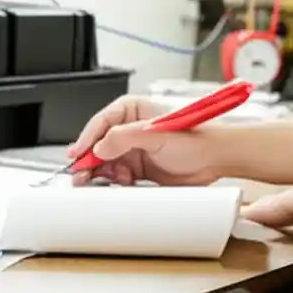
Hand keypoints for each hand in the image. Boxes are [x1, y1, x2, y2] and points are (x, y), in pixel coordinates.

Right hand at [66, 95, 224, 186]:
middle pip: (99, 143)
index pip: (102, 122)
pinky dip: (114, 180)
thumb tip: (99, 147)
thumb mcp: (157, 135)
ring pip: (105, 161)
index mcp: (133, 110)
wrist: (216, 159)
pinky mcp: (139, 167)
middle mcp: (131, 128)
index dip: (87, 138)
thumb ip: (125, 138)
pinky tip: (121, 182)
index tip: (77, 154)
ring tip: (101, 180)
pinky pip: (117, 174)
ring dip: (101, 172)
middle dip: (89, 159)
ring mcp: (134, 148)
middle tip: (80, 174)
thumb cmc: (195, 138)